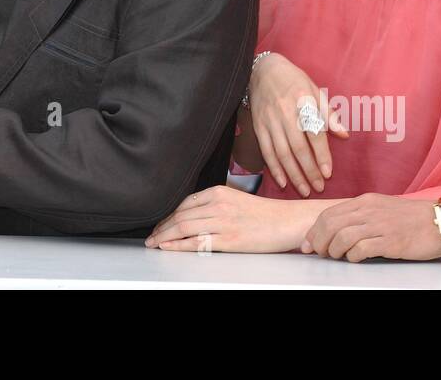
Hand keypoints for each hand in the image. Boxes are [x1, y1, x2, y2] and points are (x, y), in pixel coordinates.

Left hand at [145, 185, 308, 253]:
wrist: (289, 221)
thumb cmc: (265, 214)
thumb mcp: (236, 200)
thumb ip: (215, 204)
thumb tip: (194, 215)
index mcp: (219, 192)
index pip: (184, 203)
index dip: (168, 215)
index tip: (161, 224)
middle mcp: (218, 204)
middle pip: (180, 216)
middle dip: (162, 227)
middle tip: (152, 237)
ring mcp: (223, 222)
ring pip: (184, 228)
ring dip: (164, 236)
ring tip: (154, 243)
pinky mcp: (229, 240)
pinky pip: (197, 242)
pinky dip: (178, 245)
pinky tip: (168, 247)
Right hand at [248, 51, 348, 196]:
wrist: (262, 70)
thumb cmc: (293, 80)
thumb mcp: (315, 89)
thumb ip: (328, 113)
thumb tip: (344, 134)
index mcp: (303, 101)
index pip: (314, 132)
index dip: (322, 154)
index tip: (328, 173)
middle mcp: (285, 113)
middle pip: (298, 148)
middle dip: (309, 171)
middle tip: (319, 187)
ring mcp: (270, 121)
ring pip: (282, 153)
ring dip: (293, 174)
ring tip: (304, 190)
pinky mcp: (258, 127)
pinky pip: (266, 151)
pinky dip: (274, 168)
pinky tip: (283, 182)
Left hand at [301, 194, 440, 261]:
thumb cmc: (412, 218)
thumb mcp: (382, 208)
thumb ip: (361, 215)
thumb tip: (337, 229)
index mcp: (365, 201)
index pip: (330, 214)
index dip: (314, 230)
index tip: (308, 243)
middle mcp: (369, 210)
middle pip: (331, 225)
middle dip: (318, 241)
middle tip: (318, 253)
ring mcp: (380, 225)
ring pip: (343, 236)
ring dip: (334, 250)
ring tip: (336, 257)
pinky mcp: (391, 241)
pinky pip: (362, 248)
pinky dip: (352, 256)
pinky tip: (354, 259)